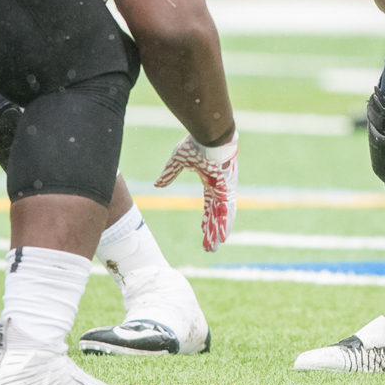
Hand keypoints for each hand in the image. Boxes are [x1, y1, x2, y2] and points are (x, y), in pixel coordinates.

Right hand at [155, 130, 236, 250]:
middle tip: (211, 248)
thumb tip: (158, 184)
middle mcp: (219, 189)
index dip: (207, 219)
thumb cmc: (196, 144)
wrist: (210, 135)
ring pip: (221, 217)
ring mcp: (224, 190)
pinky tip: (223, 236)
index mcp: (211, 183)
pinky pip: (226, 211)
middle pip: (215, 215)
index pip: (209, 206)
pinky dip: (225, 224)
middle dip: (212, 232)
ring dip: (218, 233)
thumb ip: (169, 173)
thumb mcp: (178, 160)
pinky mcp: (226, 190)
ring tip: (214, 248)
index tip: (204, 230)